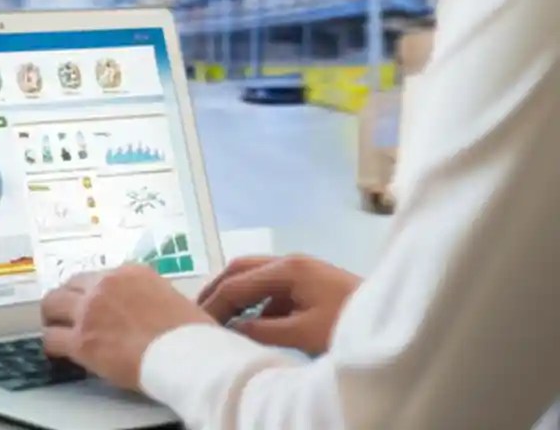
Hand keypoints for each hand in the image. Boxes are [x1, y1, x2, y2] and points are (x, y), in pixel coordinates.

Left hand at [41, 265, 215, 391]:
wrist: (190, 356)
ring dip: (53, 316)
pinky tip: (57, 352)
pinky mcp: (81, 340)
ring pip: (52, 304)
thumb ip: (149, 297)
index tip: (92, 303)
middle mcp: (106, 285)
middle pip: (70, 284)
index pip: (99, 276)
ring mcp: (90, 311)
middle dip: (67, 299)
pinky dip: (52, 345)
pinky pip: (52, 338)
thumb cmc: (193, 334)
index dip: (92, 291)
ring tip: (54, 327)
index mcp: (131, 272)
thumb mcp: (172, 298)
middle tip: (66, 313)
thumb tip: (144, 311)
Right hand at [197, 255, 361, 355]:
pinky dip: (256, 303)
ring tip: (221, 318)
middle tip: (200, 311)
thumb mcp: (303, 333)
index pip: (237, 283)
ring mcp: (302, 271)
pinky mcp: (311, 283)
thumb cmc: (349, 324)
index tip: (199, 322)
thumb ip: (263, 330)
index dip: (215, 303)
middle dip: (219, 289)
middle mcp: (291, 262)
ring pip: (256, 277)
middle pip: (242, 268)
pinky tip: (253, 324)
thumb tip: (233, 328)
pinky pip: (273, 289)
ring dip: (237, 295)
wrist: (396, 320)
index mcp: (288, 269)